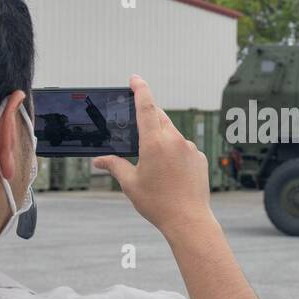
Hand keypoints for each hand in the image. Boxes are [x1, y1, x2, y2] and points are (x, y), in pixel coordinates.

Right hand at [94, 75, 214, 238]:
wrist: (189, 219)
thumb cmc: (157, 203)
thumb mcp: (130, 184)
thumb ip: (114, 166)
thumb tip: (98, 160)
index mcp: (154, 142)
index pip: (146, 106)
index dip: (140, 89)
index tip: (135, 79)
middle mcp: (174, 140)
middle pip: (159, 116)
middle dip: (148, 114)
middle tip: (136, 119)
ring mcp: (189, 148)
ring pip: (172, 133)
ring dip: (160, 136)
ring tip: (151, 157)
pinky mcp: (199, 157)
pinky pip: (183, 147)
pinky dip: (174, 151)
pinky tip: (169, 170)